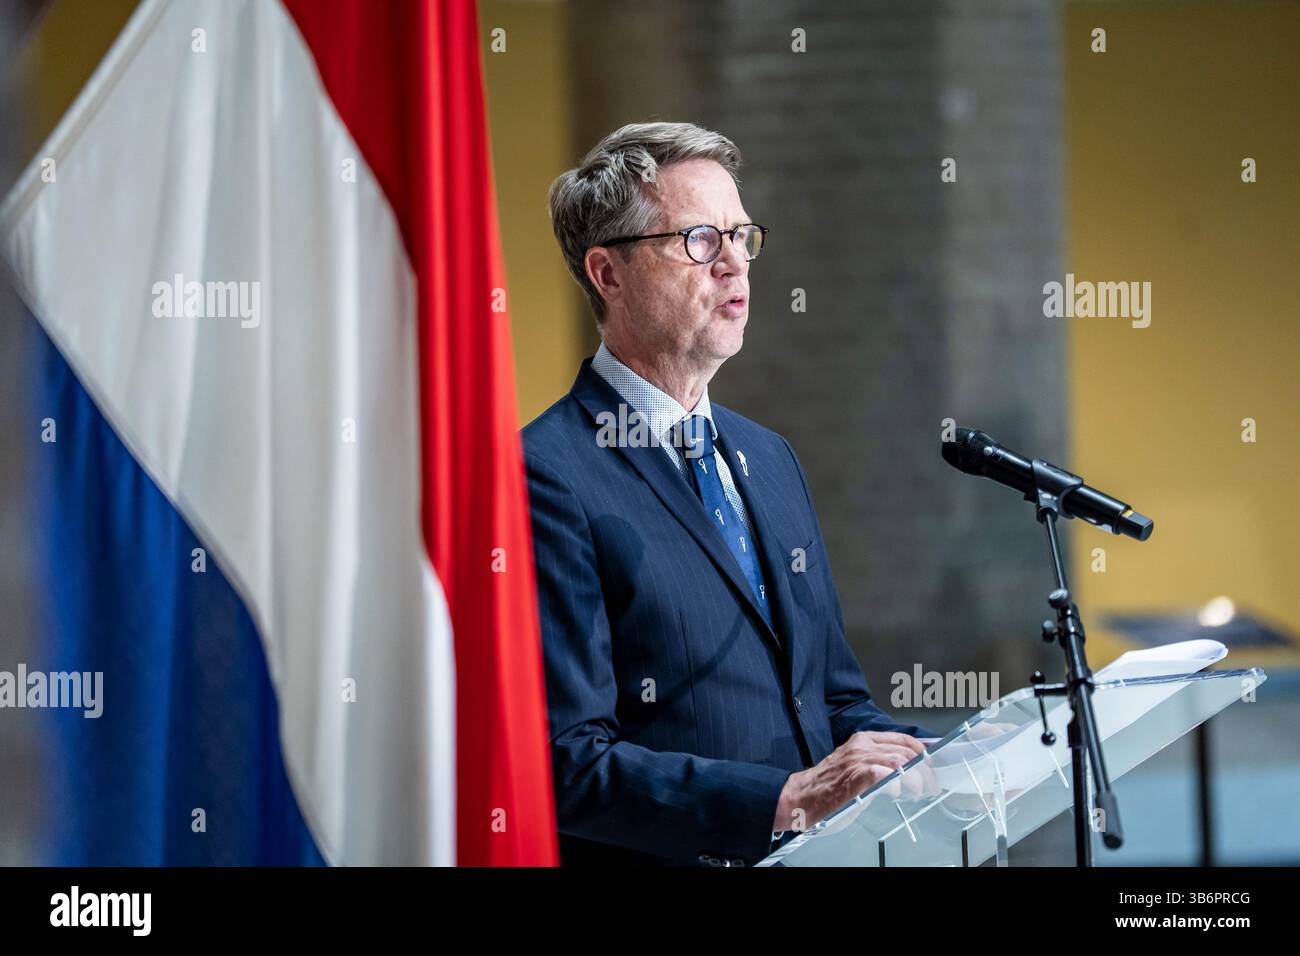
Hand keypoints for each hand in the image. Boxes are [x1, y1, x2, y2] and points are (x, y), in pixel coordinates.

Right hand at [773, 731, 931, 831]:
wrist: (799, 796)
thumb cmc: (827, 786)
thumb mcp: (855, 766)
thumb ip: (878, 763)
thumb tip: (908, 771)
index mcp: (863, 739)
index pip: (904, 739)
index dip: (923, 754)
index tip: (931, 768)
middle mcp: (862, 745)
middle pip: (907, 752)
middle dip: (925, 772)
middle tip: (930, 787)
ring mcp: (857, 760)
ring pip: (901, 762)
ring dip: (916, 780)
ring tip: (918, 792)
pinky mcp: (854, 777)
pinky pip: (884, 774)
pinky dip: (897, 784)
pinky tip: (898, 792)